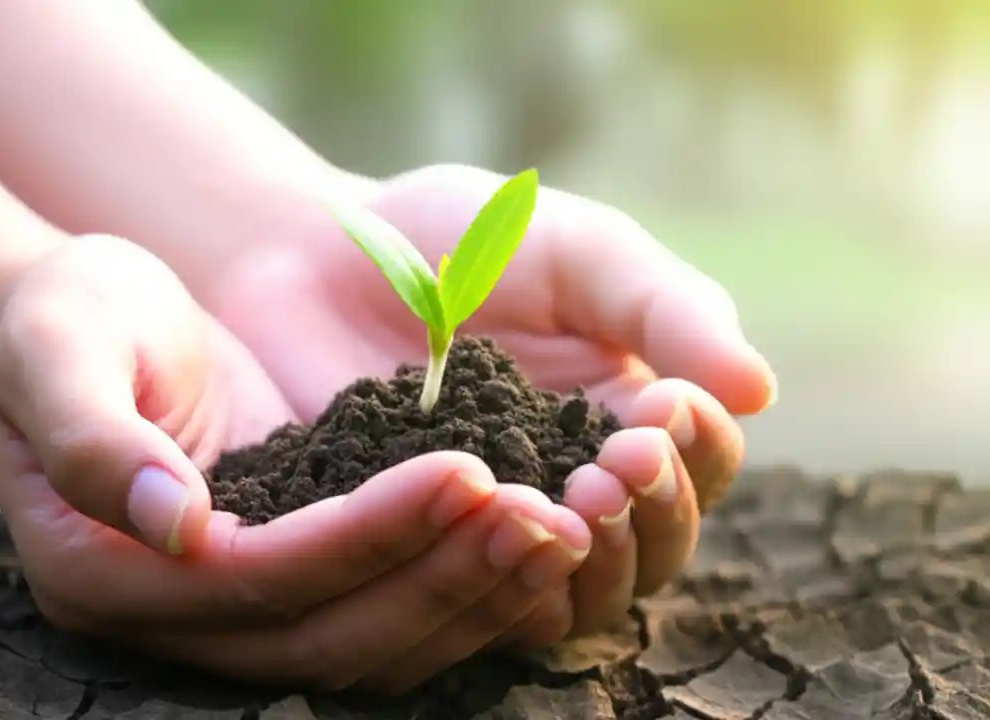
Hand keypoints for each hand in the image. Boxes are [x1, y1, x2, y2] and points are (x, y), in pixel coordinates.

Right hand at [0, 233, 595, 690]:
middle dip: (442, 578)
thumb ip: (94, 435)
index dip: (367, 535)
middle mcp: (173, 617)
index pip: (259, 576)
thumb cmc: (67, 318)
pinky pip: (384, 615)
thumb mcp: (59, 346)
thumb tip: (175, 524)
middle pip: (328, 636)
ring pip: (370, 647)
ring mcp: (235, 612)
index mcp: (102, 570)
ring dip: (468, 596)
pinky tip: (530, 532)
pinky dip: (459, 587)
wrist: (92, 323)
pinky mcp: (291, 583)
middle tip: (546, 515)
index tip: (465, 469)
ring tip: (561, 528)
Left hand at [212, 165, 777, 635]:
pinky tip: (491, 528)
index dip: (699, 455)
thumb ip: (666, 308)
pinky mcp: (417, 551)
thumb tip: (762, 391)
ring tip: (572, 503)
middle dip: (652, 515)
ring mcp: (494, 528)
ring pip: (575, 595)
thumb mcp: (578, 252)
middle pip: (651, 552)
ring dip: (593, 561)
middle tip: (620, 464)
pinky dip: (499, 577)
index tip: (668, 409)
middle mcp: (571, 488)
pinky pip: (473, 596)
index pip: (699, 469)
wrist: (320, 250)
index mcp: (626, 417)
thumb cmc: (457, 238)